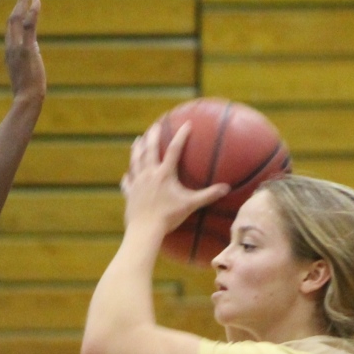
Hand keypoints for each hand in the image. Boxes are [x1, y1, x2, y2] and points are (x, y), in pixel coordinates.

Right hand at [3, 0, 44, 105]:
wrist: (26, 99)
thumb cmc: (27, 91)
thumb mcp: (25, 71)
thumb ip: (27, 57)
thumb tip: (33, 49)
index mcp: (10, 51)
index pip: (11, 28)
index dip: (17, 13)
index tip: (24, 3)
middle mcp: (10, 46)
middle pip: (12, 19)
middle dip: (18, 2)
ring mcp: (17, 47)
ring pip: (17, 19)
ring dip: (22, 1)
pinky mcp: (27, 49)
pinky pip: (29, 26)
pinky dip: (32, 12)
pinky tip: (36, 1)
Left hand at [121, 121, 229, 235]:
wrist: (145, 229)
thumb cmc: (169, 217)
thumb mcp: (190, 205)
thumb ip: (208, 195)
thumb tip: (226, 189)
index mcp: (164, 174)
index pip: (174, 149)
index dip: (181, 136)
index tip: (186, 124)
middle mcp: (149, 173)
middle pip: (149, 149)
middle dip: (152, 135)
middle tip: (155, 125)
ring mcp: (137, 182)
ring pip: (135, 160)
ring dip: (137, 149)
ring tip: (137, 140)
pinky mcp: (130, 193)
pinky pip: (127, 182)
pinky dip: (128, 177)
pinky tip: (127, 175)